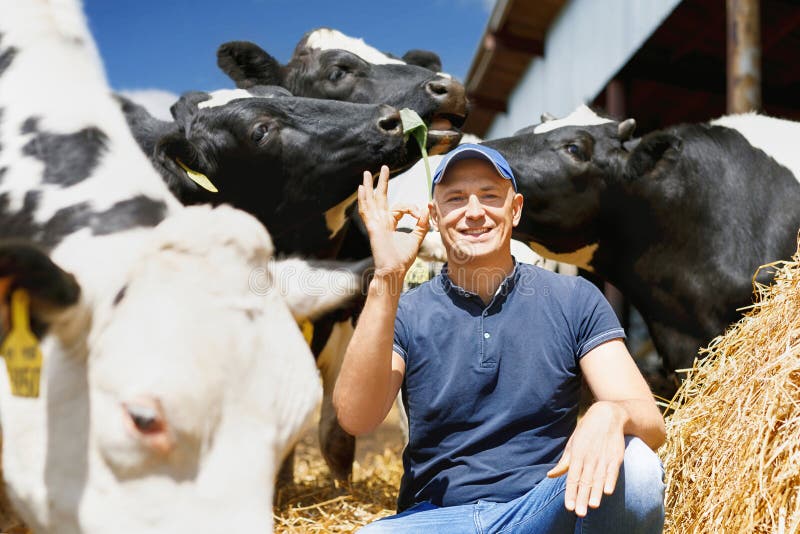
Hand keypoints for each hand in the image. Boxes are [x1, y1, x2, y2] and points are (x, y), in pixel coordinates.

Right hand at [358, 165, 429, 279]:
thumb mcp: (417, 238)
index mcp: (390, 223)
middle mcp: (381, 221)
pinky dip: (363, 199)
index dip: (412, 208)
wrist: (394, 270)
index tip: (421, 214)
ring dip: (370, 186)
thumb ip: (422, 223)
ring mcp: (375, 223)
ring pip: (371, 200)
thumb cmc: (403, 258)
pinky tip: (361, 188)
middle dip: (382, 182)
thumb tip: (427, 209)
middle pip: (380, 198)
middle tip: (383, 168)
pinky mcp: (373, 227)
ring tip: (367, 172)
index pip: (400, 207)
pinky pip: (366, 211)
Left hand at [546, 401, 625, 516]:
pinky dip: (610, 481)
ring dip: (596, 493)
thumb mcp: (572, 444)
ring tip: (593, 506)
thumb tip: (550, 475)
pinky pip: (612, 471)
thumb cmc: (586, 432)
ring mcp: (603, 457)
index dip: (570, 492)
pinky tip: (608, 491)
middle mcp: (589, 458)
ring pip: (598, 478)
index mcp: (576, 455)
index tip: (568, 507)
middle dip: (582, 498)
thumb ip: (564, 462)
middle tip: (580, 513)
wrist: (607, 416)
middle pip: (585, 481)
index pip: (572, 478)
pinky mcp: (615, 457)